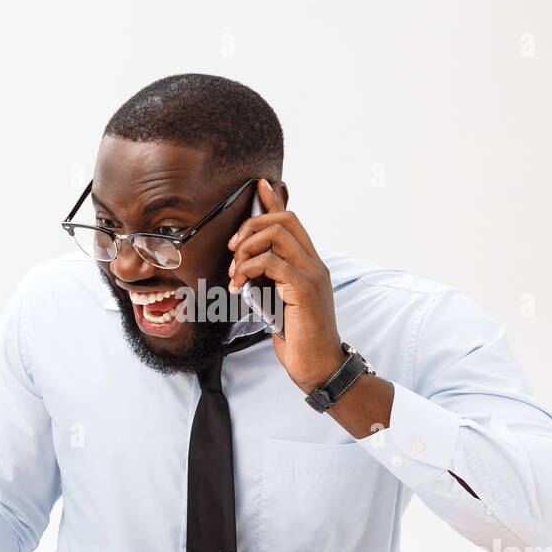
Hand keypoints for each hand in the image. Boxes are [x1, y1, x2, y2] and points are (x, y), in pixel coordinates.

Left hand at [227, 179, 344, 391]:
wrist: (318, 366)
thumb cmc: (299, 339)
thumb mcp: (279, 302)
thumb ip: (271, 281)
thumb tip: (247, 267)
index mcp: (310, 265)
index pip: (293, 221)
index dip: (275, 200)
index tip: (260, 185)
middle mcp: (315, 264)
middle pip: (284, 220)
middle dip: (252, 226)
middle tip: (232, 248)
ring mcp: (312, 274)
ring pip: (277, 234)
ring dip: (247, 248)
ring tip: (235, 272)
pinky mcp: (304, 288)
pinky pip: (270, 262)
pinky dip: (248, 269)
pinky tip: (240, 285)